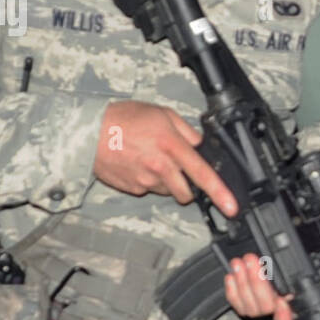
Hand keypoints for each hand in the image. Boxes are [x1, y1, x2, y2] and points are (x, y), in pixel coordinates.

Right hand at [94, 101, 236, 212]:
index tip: (231, 207)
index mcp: (170, 146)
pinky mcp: (132, 188)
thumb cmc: (124, 118)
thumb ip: (186, 131)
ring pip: (167, 191)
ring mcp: (144, 181)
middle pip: (186, 193)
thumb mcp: (161, 113)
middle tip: (177, 169)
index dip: (220, 192)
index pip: (202, 174)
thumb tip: (200, 145)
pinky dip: (148, 181)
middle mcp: (159, 167)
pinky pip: (148, 190)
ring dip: (166, 182)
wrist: (88, 131)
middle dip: (188, 188)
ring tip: (151, 160)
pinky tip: (138, 164)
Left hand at [226, 254, 319, 319]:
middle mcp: (282, 312)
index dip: (287, 317)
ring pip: (250, 308)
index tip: (283, 300)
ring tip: (240, 262)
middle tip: (253, 261)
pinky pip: (238, 307)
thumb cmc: (305, 271)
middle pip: (267, 308)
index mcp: (300, 307)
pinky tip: (231, 277)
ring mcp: (264, 309)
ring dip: (242, 283)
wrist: (277, 266)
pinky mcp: (248, 305)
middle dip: (257, 283)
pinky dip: (232, 292)